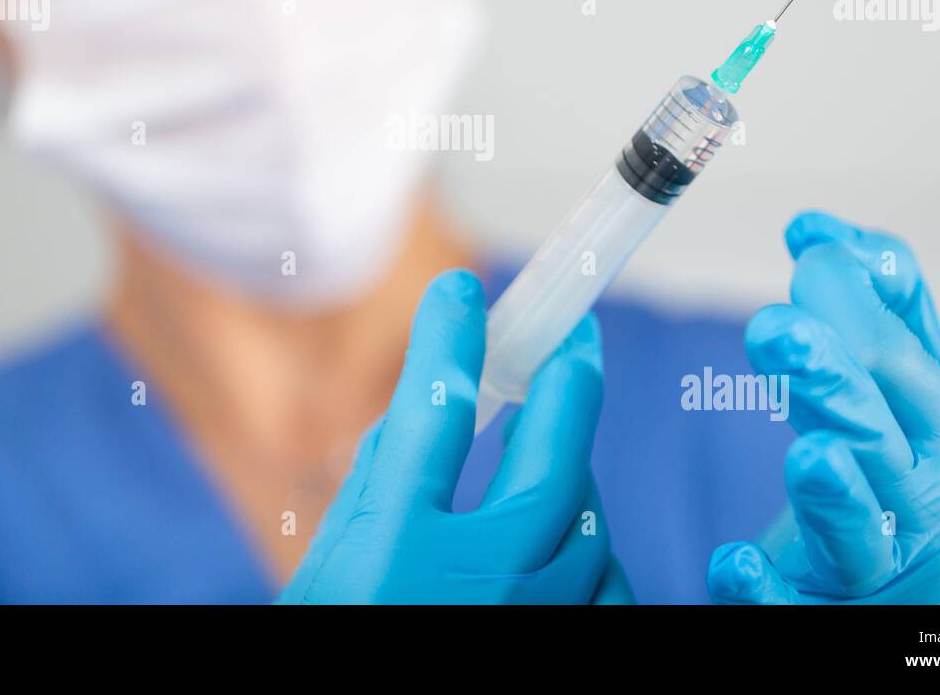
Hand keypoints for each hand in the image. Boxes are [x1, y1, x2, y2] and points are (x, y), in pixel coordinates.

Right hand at [278, 269, 631, 603]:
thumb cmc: (342, 636)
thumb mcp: (331, 568)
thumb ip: (379, 493)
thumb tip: (420, 418)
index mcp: (394, 555)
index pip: (436, 412)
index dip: (454, 338)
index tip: (465, 292)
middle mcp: (476, 588)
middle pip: (552, 456)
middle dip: (568, 381)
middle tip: (572, 336)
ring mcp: (534, 626)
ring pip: (591, 525)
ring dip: (574, 472)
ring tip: (556, 441)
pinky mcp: (566, 647)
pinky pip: (607, 588)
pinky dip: (591, 554)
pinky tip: (567, 539)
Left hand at [708, 211, 939, 603]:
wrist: (908, 594)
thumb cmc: (906, 471)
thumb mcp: (909, 390)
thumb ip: (878, 308)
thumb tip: (817, 230)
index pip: (902, 357)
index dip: (848, 300)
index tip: (805, 245)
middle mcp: (934, 506)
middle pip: (876, 434)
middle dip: (832, 380)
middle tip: (777, 331)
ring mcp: (881, 569)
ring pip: (858, 529)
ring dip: (833, 491)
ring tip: (810, 455)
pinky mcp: (822, 613)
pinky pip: (791, 606)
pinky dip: (764, 587)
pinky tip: (734, 564)